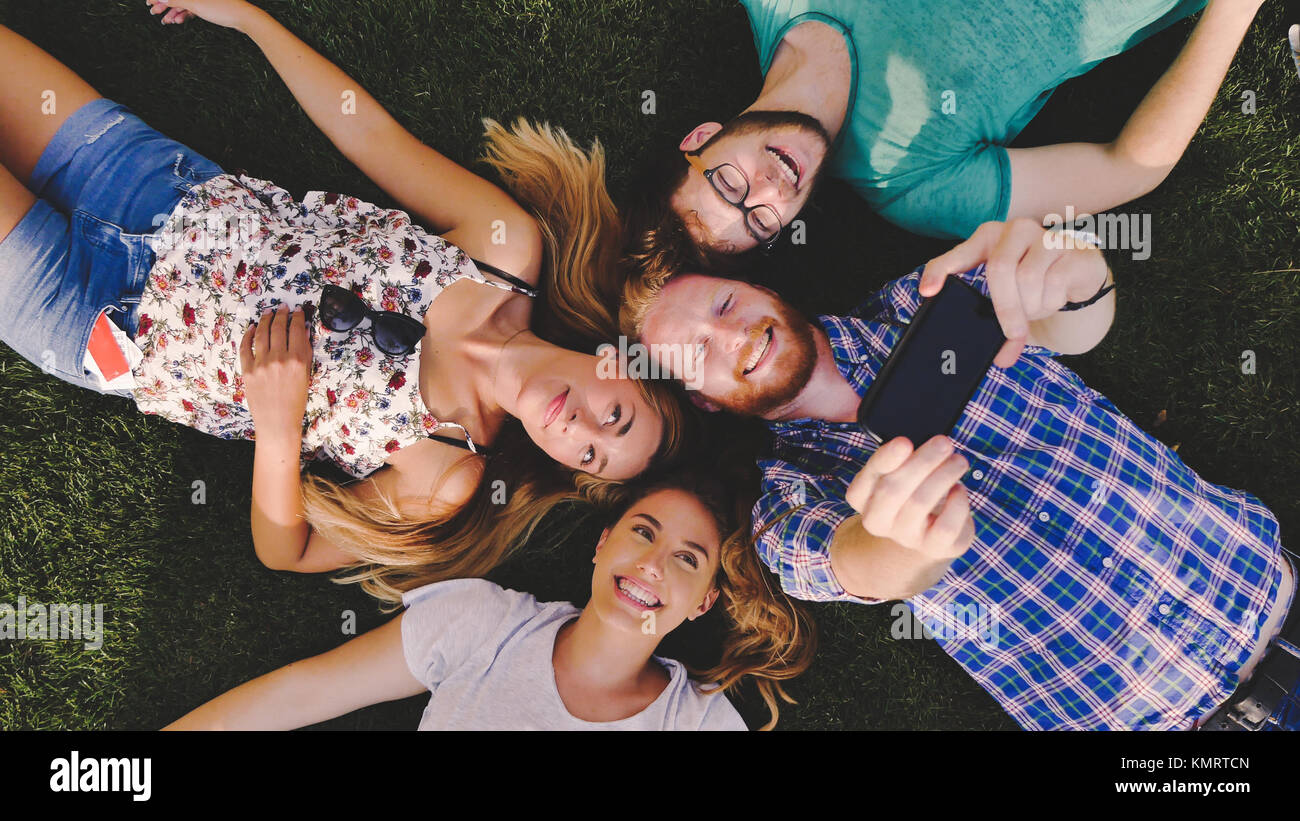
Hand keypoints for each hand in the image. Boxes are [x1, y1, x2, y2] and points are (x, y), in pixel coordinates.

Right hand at [146, 0, 255, 28]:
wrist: (245, 18)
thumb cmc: (223, 9)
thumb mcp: (196, 4)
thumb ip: (177, 0)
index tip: (149, 2)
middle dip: (165, 4)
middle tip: (154, 12)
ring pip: (185, 3)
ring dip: (174, 11)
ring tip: (166, 21)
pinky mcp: (211, 6)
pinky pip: (193, 8)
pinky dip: (185, 14)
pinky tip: (178, 21)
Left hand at [239, 305, 312, 441]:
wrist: (277, 422)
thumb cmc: (296, 402)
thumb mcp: (306, 376)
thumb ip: (304, 353)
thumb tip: (302, 332)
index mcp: (297, 360)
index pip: (297, 330)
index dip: (298, 317)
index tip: (298, 311)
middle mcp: (278, 358)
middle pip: (278, 328)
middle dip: (281, 315)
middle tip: (282, 308)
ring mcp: (261, 363)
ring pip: (261, 334)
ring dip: (265, 320)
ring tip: (268, 313)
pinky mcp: (247, 370)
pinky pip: (245, 347)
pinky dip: (248, 335)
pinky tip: (251, 328)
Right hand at [845, 435, 974, 558]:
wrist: (927, 531)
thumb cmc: (912, 490)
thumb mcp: (900, 472)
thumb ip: (903, 457)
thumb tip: (924, 445)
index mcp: (861, 498)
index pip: (864, 480)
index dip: (885, 459)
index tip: (905, 442)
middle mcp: (877, 521)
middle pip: (892, 490)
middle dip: (922, 462)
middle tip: (944, 443)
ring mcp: (905, 537)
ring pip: (919, 504)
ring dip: (943, 475)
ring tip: (958, 461)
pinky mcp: (934, 548)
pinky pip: (945, 526)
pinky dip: (957, 503)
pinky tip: (959, 489)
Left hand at [919, 219, 1108, 367]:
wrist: (1077, 273)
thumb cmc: (1031, 282)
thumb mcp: (1006, 294)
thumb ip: (990, 316)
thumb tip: (997, 359)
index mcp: (988, 238)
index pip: (957, 254)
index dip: (939, 272)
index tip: (927, 292)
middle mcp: (1015, 230)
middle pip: (1000, 269)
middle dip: (1005, 308)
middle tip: (1012, 333)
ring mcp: (1046, 236)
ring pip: (1029, 278)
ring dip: (1033, 306)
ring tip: (1037, 307)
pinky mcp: (1072, 249)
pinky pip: (1056, 282)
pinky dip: (1053, 301)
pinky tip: (1056, 297)